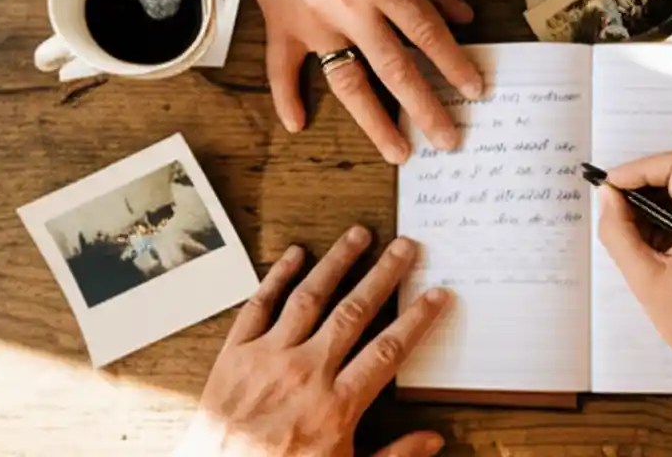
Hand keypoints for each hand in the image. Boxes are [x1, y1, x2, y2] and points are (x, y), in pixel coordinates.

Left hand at [176, 228, 449, 456]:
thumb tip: (434, 440)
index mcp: (337, 406)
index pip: (389, 350)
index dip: (417, 320)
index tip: (437, 294)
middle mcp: (305, 373)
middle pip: (354, 312)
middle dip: (384, 275)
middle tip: (405, 246)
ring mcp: (268, 359)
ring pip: (310, 298)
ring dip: (338, 262)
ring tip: (359, 235)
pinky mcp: (235, 356)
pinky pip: (259, 306)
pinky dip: (278, 277)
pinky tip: (296, 254)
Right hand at [211, 0, 482, 162]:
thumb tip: (463, 15)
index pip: (430, 35)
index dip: (456, 66)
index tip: (475, 92)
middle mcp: (353, 10)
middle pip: (397, 70)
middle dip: (426, 109)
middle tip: (448, 141)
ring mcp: (315, 23)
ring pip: (348, 82)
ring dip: (374, 122)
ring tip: (397, 152)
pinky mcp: (282, 25)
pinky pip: (282, 69)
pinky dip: (287, 97)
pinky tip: (298, 124)